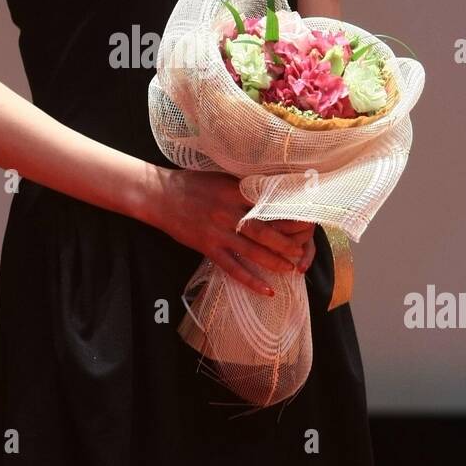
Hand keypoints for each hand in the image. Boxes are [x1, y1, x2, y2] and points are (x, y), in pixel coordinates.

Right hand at [147, 169, 316, 294]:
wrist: (159, 195)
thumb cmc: (192, 183)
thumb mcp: (222, 176)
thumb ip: (244, 185)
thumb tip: (272, 190)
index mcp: (235, 192)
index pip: (268, 205)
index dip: (288, 215)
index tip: (305, 221)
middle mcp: (228, 213)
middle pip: (264, 231)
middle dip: (286, 243)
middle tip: (302, 251)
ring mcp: (218, 232)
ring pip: (252, 251)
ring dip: (274, 262)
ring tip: (291, 269)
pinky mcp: (207, 247)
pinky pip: (232, 268)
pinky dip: (250, 280)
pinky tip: (266, 290)